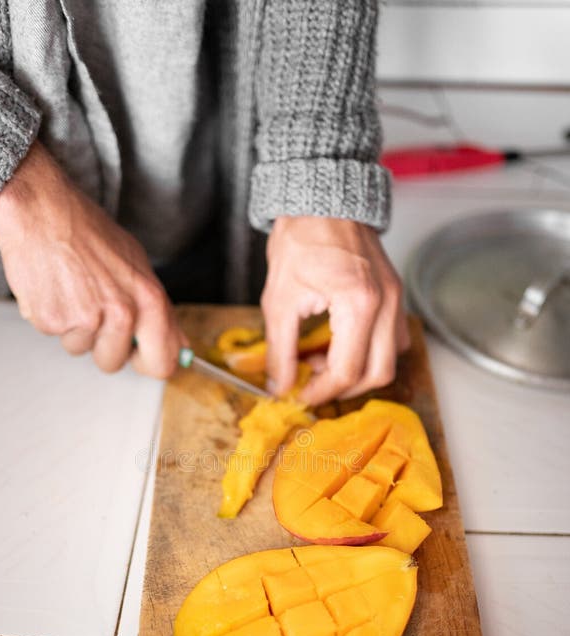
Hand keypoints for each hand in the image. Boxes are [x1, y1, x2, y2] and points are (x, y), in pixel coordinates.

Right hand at [0, 141, 186, 375]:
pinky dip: (52, 316)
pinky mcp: (53, 320)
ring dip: (74, 329)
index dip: (149, 363)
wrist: (42, 210)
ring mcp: (86, 319)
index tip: (139, 355)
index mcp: (149, 299)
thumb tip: (178, 347)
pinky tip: (54, 287)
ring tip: (72, 290)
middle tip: (95, 314)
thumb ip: (159, 311)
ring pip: (81, 350)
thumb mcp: (137, 265)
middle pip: (114, 363)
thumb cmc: (88, 231)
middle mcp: (121, 312)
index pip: (163, 362)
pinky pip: (54, 335)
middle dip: (103, 347)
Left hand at [262, 216, 408, 404]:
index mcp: (358, 304)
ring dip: (359, 371)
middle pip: (378, 373)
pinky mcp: (396, 293)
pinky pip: (394, 338)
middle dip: (345, 389)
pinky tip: (341, 342)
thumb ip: (280, 351)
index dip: (322, 392)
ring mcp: (396, 298)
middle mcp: (386, 303)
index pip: (347, 371)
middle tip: (315, 385)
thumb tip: (281, 386)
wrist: (322, 200)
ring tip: (324, 359)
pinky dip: (371, 351)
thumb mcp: (279, 300)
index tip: (302, 395)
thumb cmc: (301, 239)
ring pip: (391, 358)